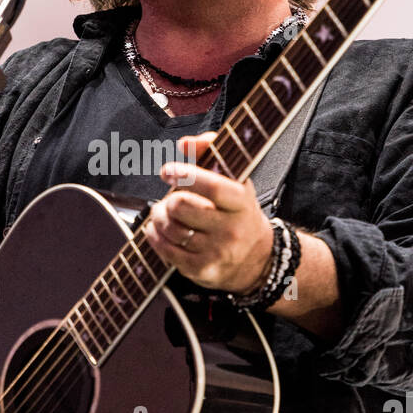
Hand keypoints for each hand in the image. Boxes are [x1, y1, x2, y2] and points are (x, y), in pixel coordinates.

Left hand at [142, 132, 273, 293]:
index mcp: (241, 202)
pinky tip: (157, 229)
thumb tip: (186, 143)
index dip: (185, 175)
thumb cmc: (239, 213)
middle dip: (169, 199)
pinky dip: (154, 235)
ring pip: (170, 228)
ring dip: (159, 217)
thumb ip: (212, 153)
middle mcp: (231, 228)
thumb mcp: (236, 181)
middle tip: (170, 198)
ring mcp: (216, 252)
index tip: (168, 171)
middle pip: (181, 206)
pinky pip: (165, 249)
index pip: (212, 187)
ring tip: (164, 213)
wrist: (258, 260)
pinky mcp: (201, 270)